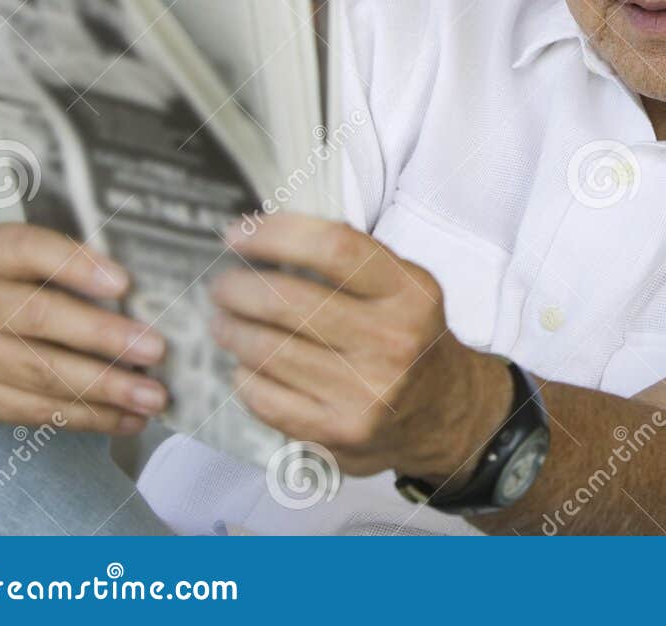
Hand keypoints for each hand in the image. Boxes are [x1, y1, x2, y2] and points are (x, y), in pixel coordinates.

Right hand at [0, 222, 167, 432]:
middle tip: (156, 350)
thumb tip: (138, 288)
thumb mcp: (11, 252)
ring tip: (151, 398)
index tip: (123, 282)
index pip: (29, 250)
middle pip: (39, 317)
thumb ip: (61, 260)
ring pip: (37, 372)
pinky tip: (123, 418)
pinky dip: (81, 417)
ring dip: (102, 389)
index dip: (76, 266)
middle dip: (103, 337)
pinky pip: (27, 408)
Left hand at [211, 213, 510, 481]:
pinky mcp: (338, 433)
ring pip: (268, 351)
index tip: (238, 233)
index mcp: (410, 293)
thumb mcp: (404, 287)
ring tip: (224, 321)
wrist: (443, 412)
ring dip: (232, 330)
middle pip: (289, 302)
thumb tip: (263, 236)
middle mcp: (392, 341)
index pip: (335, 248)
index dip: (276, 235)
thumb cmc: (409, 337)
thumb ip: (351, 262)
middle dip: (239, 288)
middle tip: (222, 285)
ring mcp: (365, 392)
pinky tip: (245, 366)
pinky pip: (266, 398)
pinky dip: (244, 377)